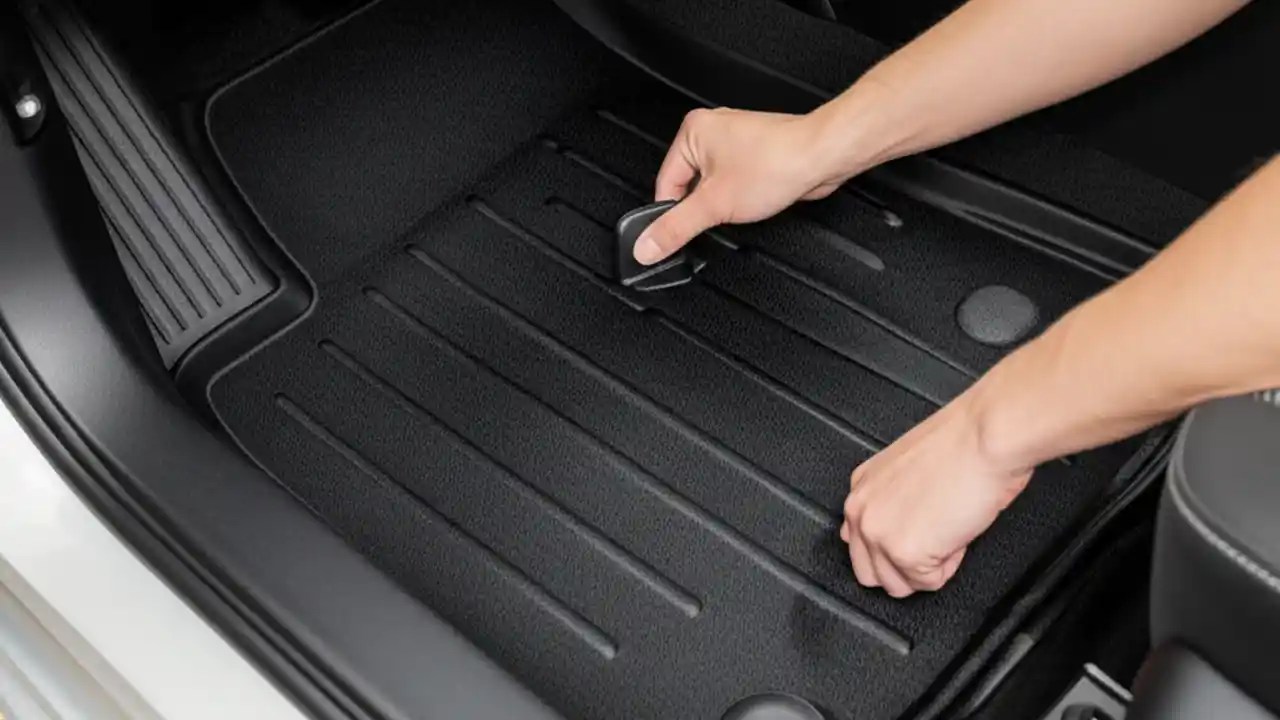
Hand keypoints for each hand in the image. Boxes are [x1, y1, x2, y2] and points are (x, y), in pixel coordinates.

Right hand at [634, 108, 849, 264]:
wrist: (821, 156)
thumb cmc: (776, 163)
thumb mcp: (714, 205)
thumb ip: (676, 228)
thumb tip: (647, 245)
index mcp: (693, 131)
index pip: (665, 183)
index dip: (672, 213)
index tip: (675, 235)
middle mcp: (712, 130)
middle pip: (688, 185)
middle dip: (704, 206)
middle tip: (720, 214)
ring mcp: (735, 141)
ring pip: (713, 186)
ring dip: (724, 202)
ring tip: (743, 201)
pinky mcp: (755, 154)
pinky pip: (734, 182)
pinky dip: (741, 196)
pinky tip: (755, 197)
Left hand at [840, 396, 1032, 597]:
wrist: (985, 436)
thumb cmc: (962, 445)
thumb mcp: (909, 472)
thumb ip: (890, 504)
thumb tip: (896, 532)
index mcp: (860, 490)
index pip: (860, 546)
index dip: (895, 547)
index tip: (918, 533)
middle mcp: (860, 512)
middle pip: (870, 574)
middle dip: (905, 568)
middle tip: (935, 538)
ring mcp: (878, 535)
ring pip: (897, 585)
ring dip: (927, 569)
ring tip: (947, 530)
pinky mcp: (905, 553)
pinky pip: (928, 583)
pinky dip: (949, 567)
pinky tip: (956, 532)